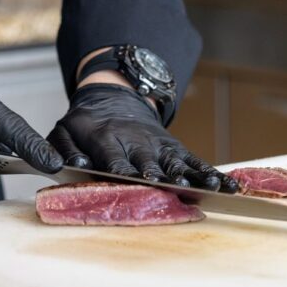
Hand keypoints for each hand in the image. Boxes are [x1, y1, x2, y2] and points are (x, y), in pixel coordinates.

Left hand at [48, 83, 237, 191]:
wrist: (112, 98)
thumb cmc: (86, 124)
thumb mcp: (63, 131)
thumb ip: (61, 148)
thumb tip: (66, 165)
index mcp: (106, 138)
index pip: (114, 158)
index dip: (123, 171)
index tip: (133, 182)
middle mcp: (135, 141)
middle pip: (148, 161)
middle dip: (158, 175)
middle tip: (168, 186)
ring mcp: (158, 144)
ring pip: (176, 161)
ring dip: (191, 175)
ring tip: (207, 188)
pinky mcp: (174, 147)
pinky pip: (194, 161)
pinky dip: (210, 174)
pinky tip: (226, 187)